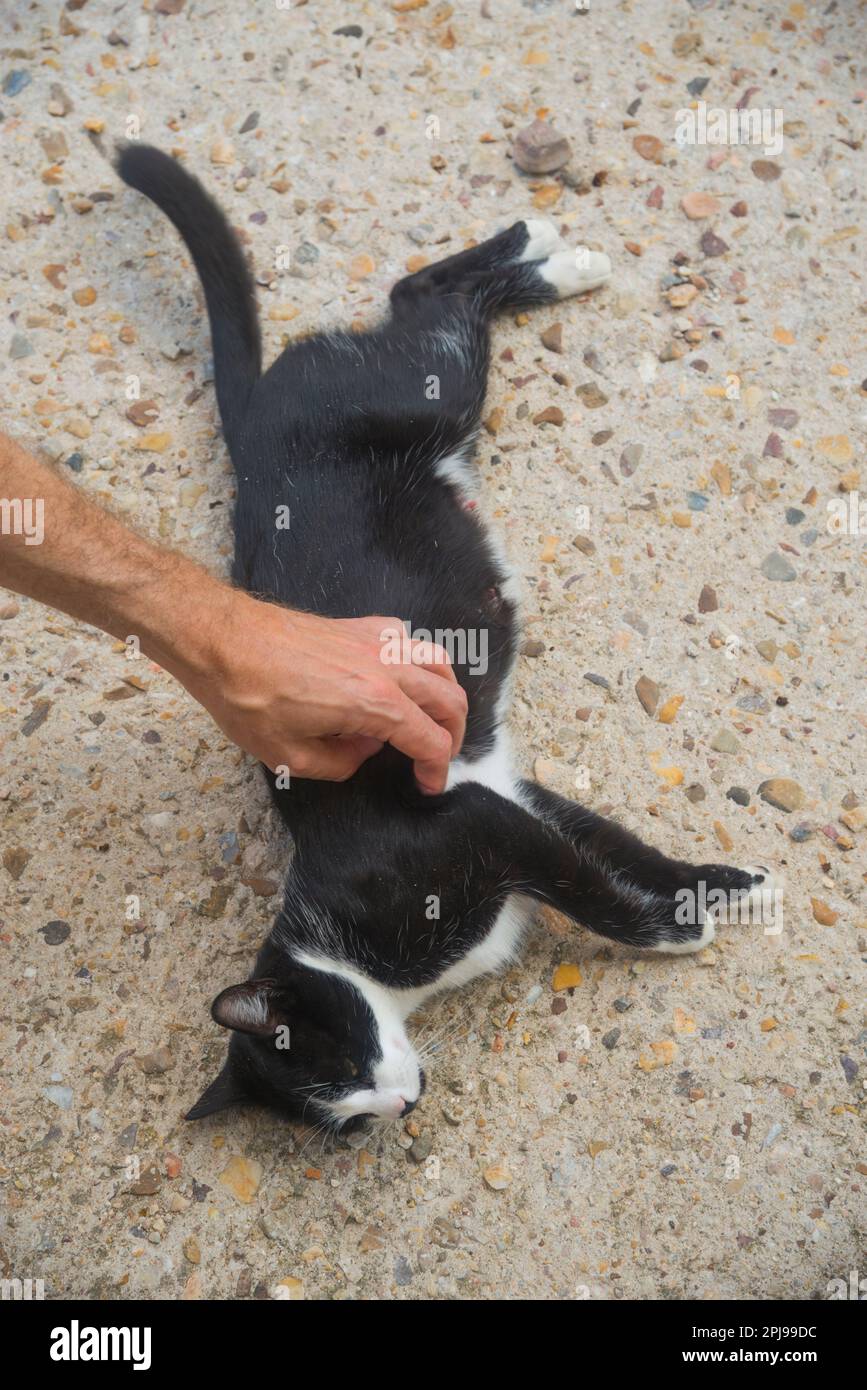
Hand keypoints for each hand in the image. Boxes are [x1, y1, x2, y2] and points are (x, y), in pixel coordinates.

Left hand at [187, 597, 467, 792]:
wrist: (222, 641)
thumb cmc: (249, 697)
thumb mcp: (290, 756)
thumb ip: (341, 763)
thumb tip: (365, 749)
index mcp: (375, 704)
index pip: (430, 741)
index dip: (436, 770)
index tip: (427, 786)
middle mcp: (387, 667)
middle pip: (449, 701)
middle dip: (452, 736)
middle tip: (435, 758)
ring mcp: (377, 641)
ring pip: (440, 665)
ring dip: (445, 696)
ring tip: (433, 719)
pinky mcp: (361, 625)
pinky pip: (411, 641)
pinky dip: (420, 663)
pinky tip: (402, 677)